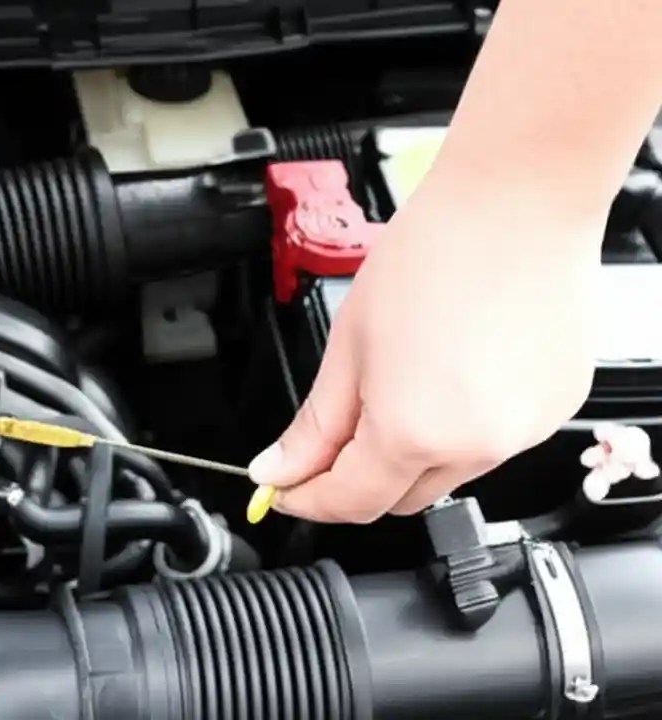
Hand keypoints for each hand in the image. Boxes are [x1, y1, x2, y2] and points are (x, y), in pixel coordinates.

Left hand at [248, 172, 602, 521]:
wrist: (517, 204)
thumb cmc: (434, 256)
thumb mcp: (348, 346)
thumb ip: (314, 425)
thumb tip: (280, 470)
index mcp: (412, 434)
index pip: (349, 503)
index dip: (307, 499)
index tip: (284, 488)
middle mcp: (476, 447)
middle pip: (399, 498)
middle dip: (357, 477)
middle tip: (331, 435)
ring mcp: (523, 433)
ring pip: (448, 472)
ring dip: (412, 451)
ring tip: (403, 379)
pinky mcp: (555, 411)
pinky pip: (493, 441)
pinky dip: (463, 424)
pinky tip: (452, 372)